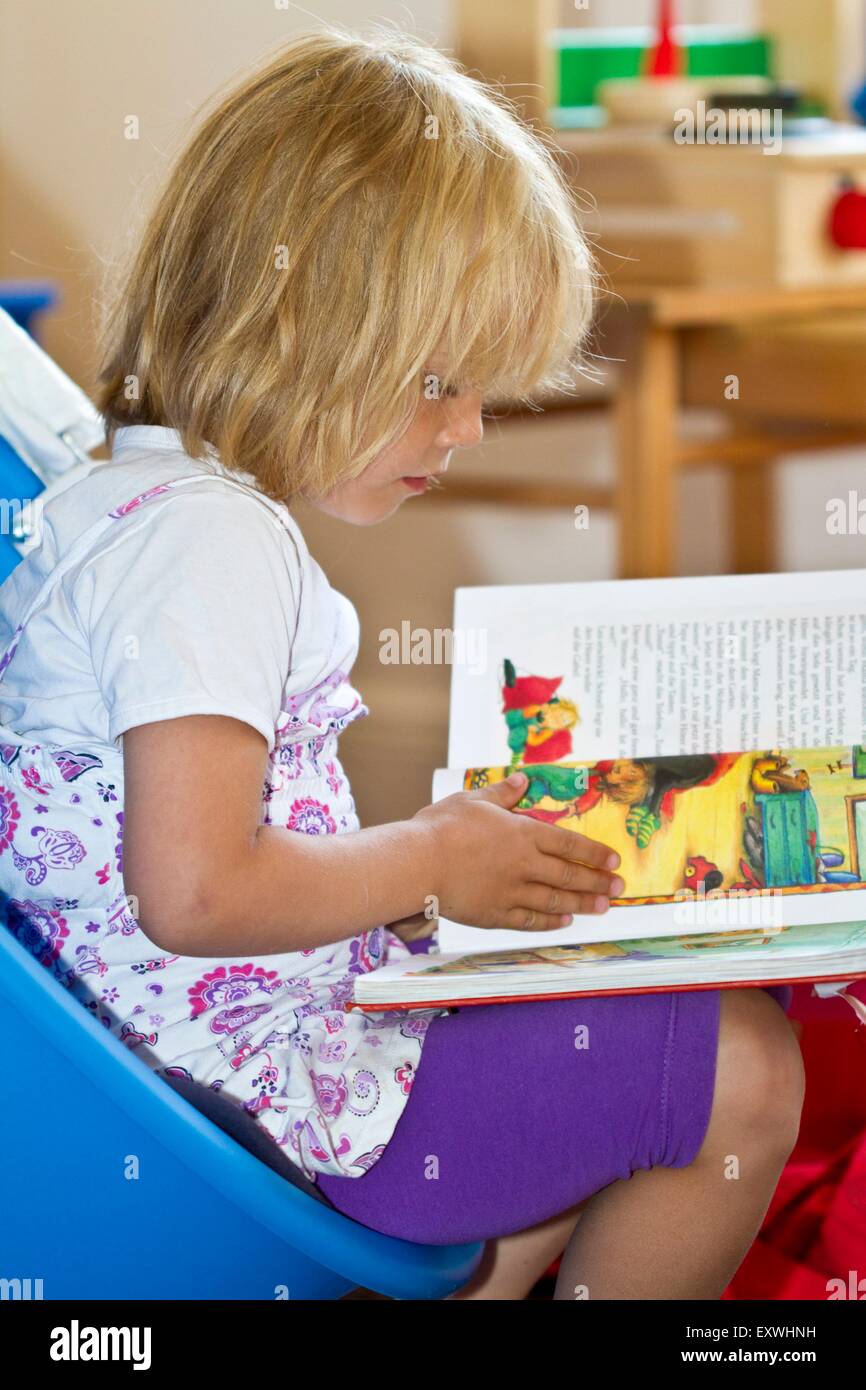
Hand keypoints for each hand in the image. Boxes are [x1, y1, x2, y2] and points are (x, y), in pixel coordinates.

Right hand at [413, 771, 623, 932]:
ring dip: (582, 903)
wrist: (419, 863)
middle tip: (619, 887)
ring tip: (602, 906)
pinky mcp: (496, 914)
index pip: (568, 844)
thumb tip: (522, 781)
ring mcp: (512, 891)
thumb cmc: (442, 827)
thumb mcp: (473, 800)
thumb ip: (502, 794)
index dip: (594, 853)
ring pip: (555, 900)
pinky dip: (550, 922)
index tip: (614, 860)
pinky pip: (530, 920)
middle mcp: (524, 864)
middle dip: (598, 881)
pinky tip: (564, 922)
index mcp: (522, 833)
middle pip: (569, 875)